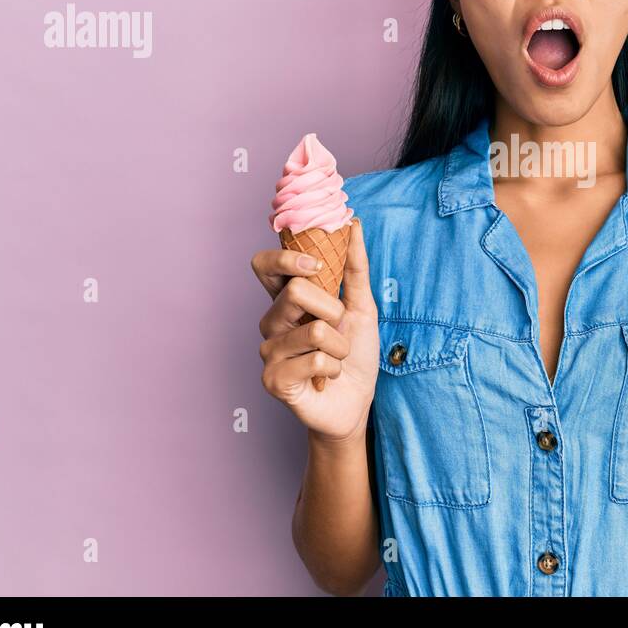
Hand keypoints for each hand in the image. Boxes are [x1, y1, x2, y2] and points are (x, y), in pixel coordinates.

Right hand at [249, 218, 379, 442]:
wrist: (357, 403)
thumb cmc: (355, 355)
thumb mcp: (362, 307)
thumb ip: (355, 268)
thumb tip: (353, 224)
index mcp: (286, 300)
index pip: (264, 265)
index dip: (287, 257)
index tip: (317, 264)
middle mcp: (271, 321)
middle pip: (296, 291)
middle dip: (333, 310)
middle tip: (337, 329)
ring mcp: (268, 351)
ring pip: (315, 329)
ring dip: (341, 346)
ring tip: (336, 358)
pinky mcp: (273, 379)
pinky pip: (316, 360)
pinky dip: (335, 368)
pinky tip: (327, 378)